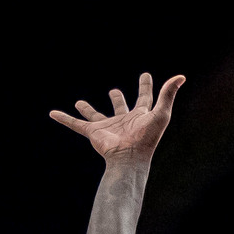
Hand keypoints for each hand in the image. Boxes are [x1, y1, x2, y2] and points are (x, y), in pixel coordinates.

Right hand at [49, 72, 185, 165]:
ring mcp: (108, 127)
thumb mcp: (161, 113)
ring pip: (96, 116)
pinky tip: (52, 113)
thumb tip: (181, 76)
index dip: (146, 86)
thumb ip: (168, 94)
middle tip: (114, 92)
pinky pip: (75, 124)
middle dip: (118, 100)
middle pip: (121, 108)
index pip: (145, 98)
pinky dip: (64, 119)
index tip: (145, 75)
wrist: (129, 158)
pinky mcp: (94, 133)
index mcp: (141, 116)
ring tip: (80, 102)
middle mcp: (124, 121)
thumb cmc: (147, 138)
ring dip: (88, 109)